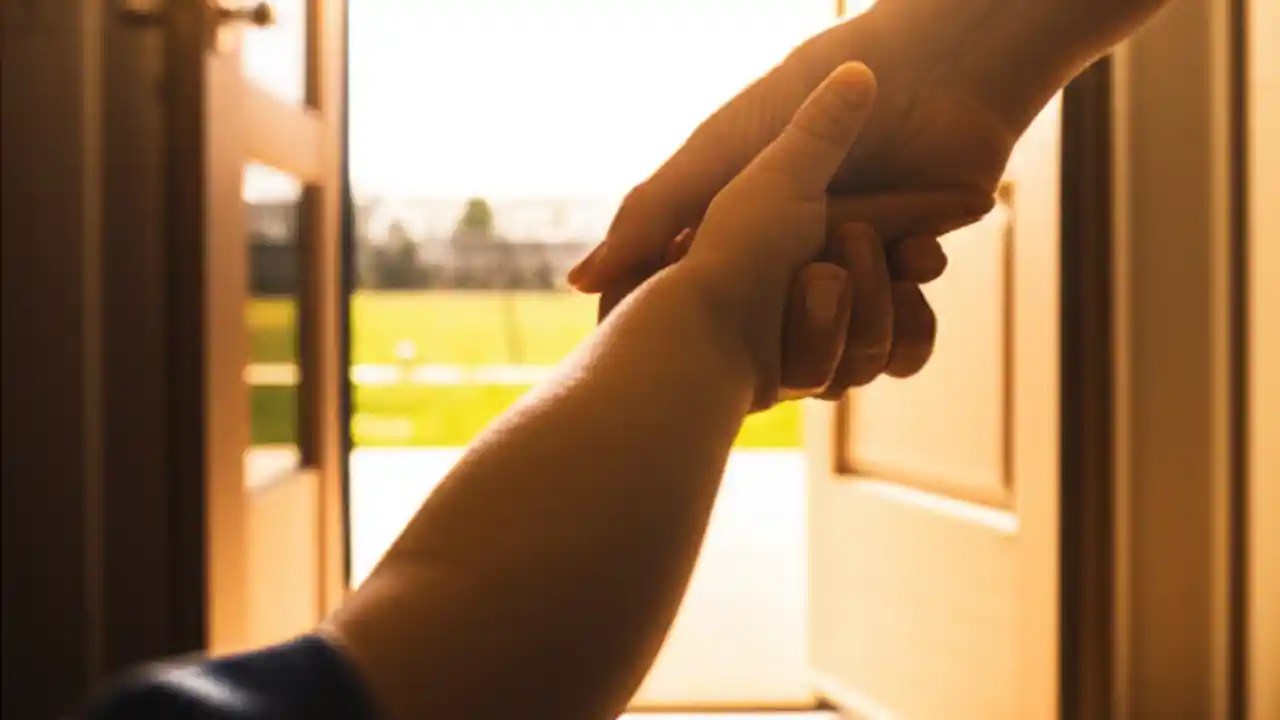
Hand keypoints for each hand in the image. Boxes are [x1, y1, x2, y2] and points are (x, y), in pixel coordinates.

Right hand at [570, 0, 1169, 387]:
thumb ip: (654, 214)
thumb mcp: (719, 155)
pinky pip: (903, 347)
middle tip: (819, 276)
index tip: (687, 357)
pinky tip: (919, 247)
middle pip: (774, 354)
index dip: (693, 341)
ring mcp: (845, 278)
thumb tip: (578, 283)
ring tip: (885, 245)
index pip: (699, 317)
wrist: (940, 72)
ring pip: (842, 360)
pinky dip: (912, 314)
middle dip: (803, 323)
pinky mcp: (903, 280)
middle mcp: (786, 269)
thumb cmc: (817, 95)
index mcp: (736, 240)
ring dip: (869, 308)